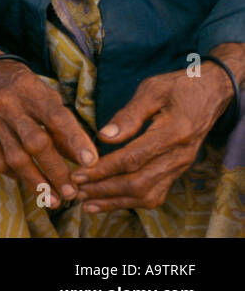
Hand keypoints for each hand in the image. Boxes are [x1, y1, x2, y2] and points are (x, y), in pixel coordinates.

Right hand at [0, 58, 98, 207]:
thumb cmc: (20, 86)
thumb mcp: (44, 93)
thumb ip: (62, 123)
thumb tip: (82, 157)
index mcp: (30, 91)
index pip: (56, 118)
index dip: (75, 140)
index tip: (91, 162)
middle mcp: (10, 106)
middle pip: (35, 143)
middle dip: (56, 170)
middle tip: (72, 192)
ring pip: (16, 158)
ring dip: (37, 182)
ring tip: (54, 200)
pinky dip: (16, 176)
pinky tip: (29, 183)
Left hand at [70, 64, 235, 212]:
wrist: (211, 92)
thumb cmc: (178, 87)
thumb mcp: (152, 90)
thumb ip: (129, 114)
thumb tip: (104, 136)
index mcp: (173, 133)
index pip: (133, 159)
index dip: (104, 169)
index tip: (79, 174)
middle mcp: (179, 156)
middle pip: (139, 183)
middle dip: (105, 189)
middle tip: (78, 191)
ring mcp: (181, 166)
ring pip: (148, 195)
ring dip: (116, 201)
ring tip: (88, 203)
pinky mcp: (178, 170)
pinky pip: (156, 193)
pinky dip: (131, 201)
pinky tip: (110, 201)